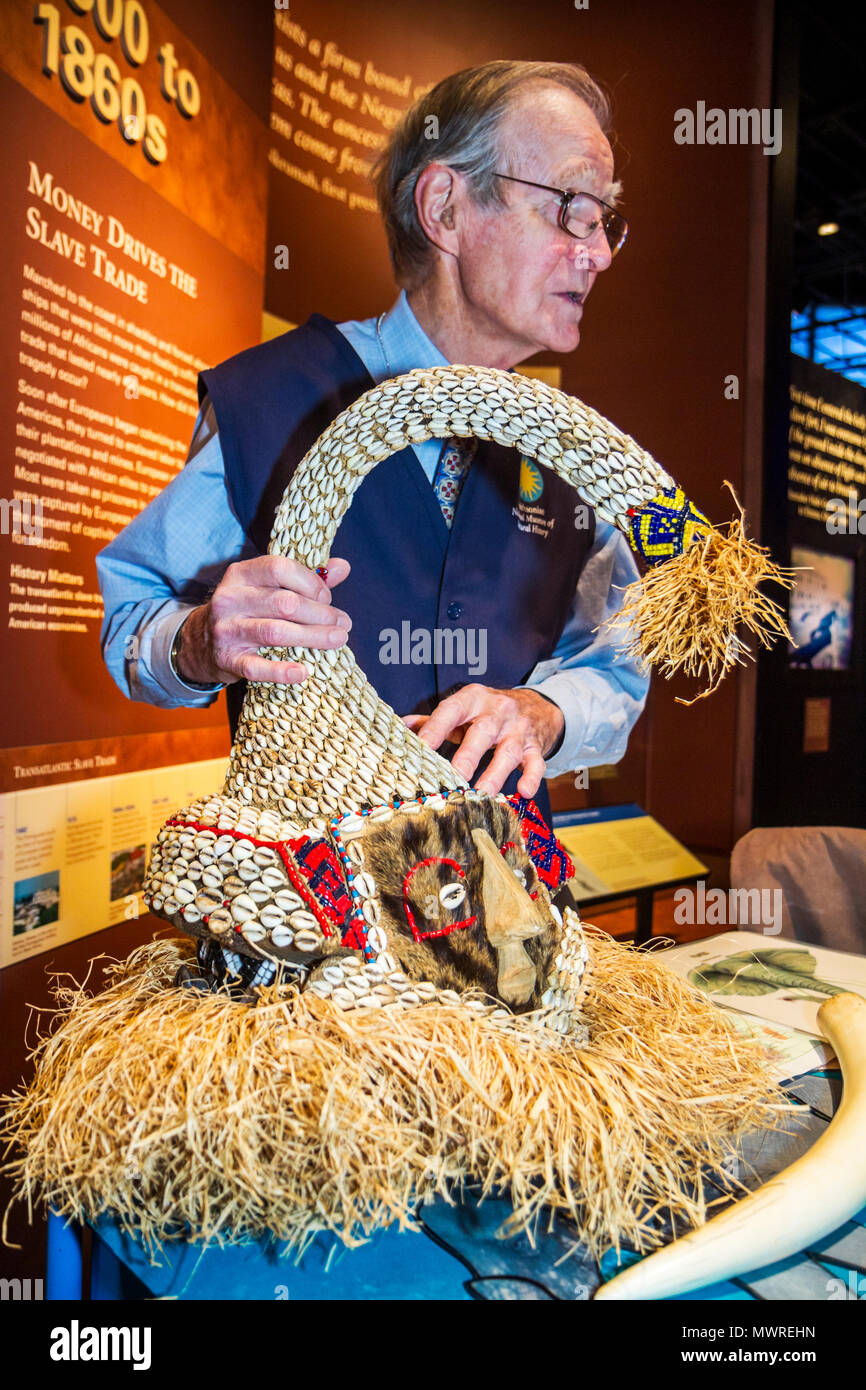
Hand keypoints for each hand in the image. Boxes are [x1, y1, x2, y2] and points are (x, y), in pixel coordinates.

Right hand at [175, 555, 350, 685]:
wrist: (200, 642)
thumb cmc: (246, 609)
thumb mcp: (267, 587)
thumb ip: (305, 577)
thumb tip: (342, 567)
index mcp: (241, 574)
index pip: (279, 568)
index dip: (310, 583)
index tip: (327, 599)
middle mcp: (230, 599)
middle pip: (284, 603)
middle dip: (320, 614)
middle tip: (343, 624)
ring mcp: (226, 630)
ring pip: (275, 632)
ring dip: (313, 637)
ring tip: (337, 640)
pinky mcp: (227, 659)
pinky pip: (257, 667)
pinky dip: (281, 671)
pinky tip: (303, 672)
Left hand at [402, 685, 563, 797]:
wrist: (537, 705)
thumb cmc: (490, 711)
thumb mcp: (464, 708)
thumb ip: (433, 719)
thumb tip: (400, 727)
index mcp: (473, 699)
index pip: (451, 711)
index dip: (435, 728)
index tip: (421, 747)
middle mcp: (497, 711)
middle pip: (482, 732)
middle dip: (467, 756)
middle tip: (453, 778)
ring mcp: (518, 729)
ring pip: (508, 751)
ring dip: (495, 774)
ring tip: (482, 793)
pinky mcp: (535, 746)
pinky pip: (536, 762)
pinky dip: (532, 777)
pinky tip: (524, 792)